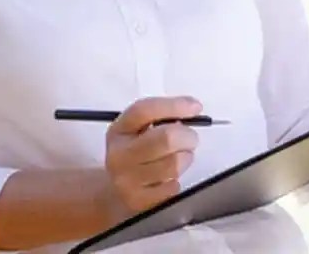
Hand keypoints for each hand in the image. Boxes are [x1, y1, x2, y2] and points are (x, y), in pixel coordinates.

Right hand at [102, 96, 201, 216]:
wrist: (112, 193)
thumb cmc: (134, 154)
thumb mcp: (136, 129)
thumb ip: (161, 114)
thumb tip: (192, 107)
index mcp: (119, 130)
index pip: (145, 111)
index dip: (174, 106)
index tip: (195, 107)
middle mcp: (119, 154)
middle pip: (166, 139)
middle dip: (187, 136)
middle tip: (190, 139)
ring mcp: (127, 180)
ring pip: (174, 164)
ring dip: (185, 158)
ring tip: (178, 157)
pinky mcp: (139, 201)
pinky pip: (173, 187)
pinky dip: (176, 180)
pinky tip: (167, 178)